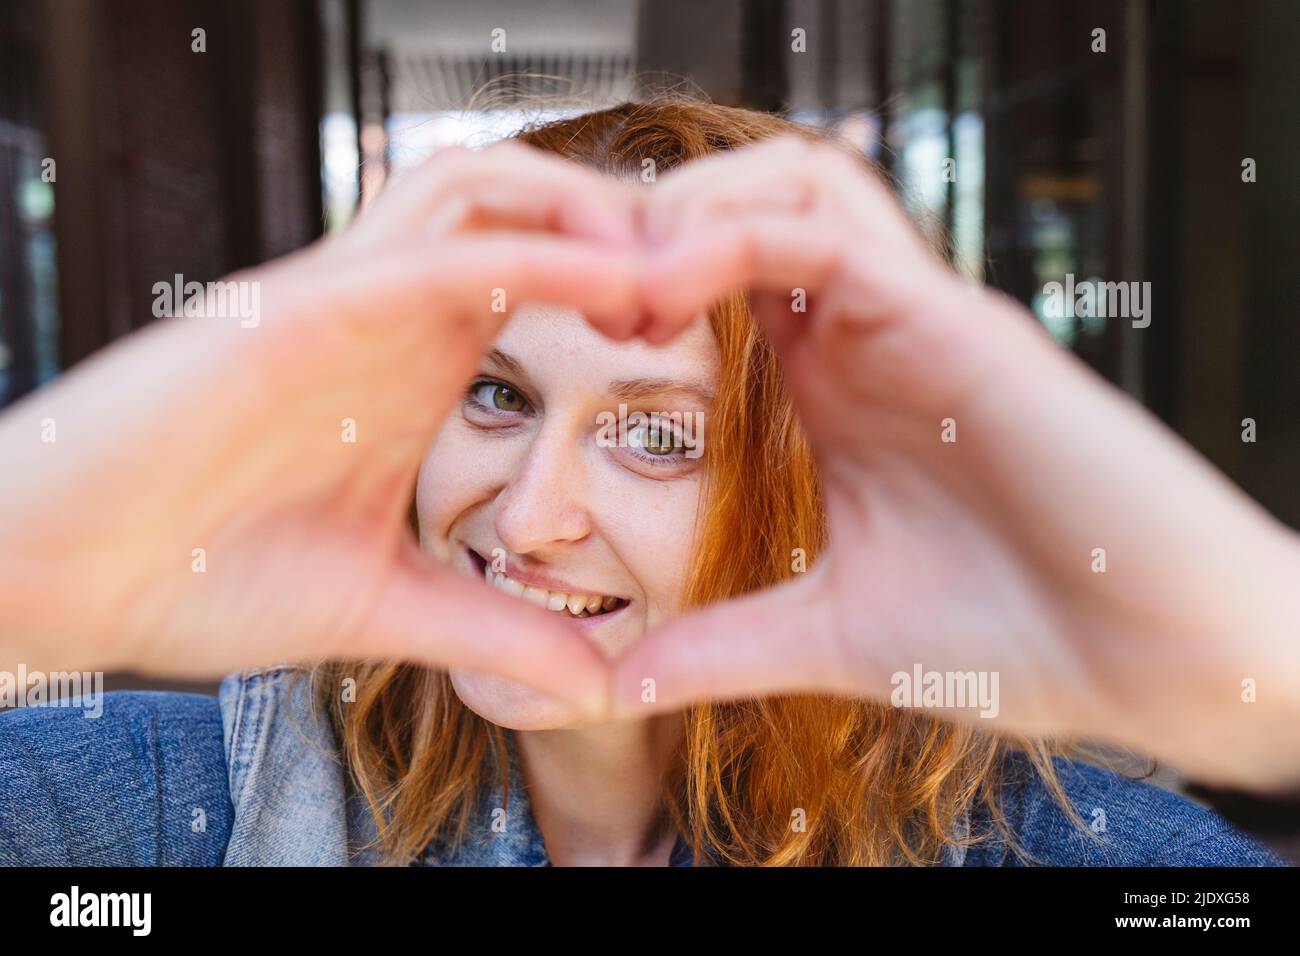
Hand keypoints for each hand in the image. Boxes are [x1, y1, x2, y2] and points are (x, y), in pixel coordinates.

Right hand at [0, 141, 641, 715]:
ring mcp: (335, 302)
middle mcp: (381, 314)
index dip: (623, 280)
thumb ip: (494, 629)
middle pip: (522, 205)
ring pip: (479, 190)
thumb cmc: (201, 576)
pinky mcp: (289, 314)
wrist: (64, 577)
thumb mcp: (389, 609)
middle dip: (625, 223)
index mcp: (407, 363)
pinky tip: (608, 280)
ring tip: (674, 263)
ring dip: (587, 211)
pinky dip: (528, 253)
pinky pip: (428, 253)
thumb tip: (597, 685)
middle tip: (717, 270)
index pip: (531, 274)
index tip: (700, 326)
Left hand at [613, 136, 1299, 788]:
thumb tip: (618, 684)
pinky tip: (668, 295)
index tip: (574, 329)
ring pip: (796, 178)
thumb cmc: (1017, 641)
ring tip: (624, 287)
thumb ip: (723, 646)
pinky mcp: (959, 324)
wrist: (1152, 663)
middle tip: (585, 288)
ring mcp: (919, 319)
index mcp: (839, 385)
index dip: (641, 275)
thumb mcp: (829, 639)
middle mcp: (874, 334)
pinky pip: (830, 232)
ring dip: (692, 208)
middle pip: (756, 192)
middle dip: (654, 217)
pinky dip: (735, 239)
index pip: (731, 269)